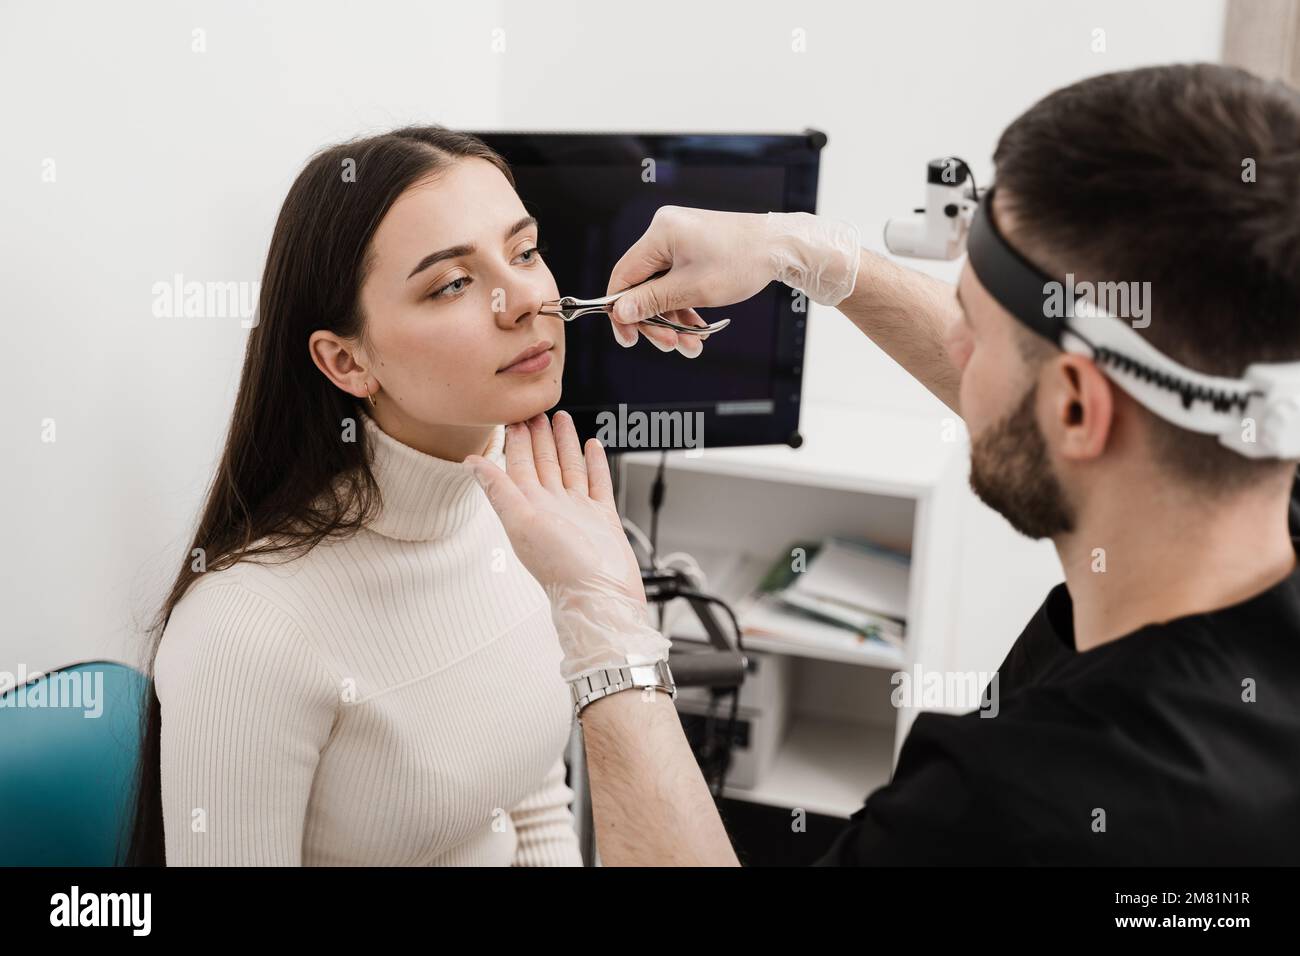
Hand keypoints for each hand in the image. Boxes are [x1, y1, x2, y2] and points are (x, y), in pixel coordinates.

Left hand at [464, 412, 670, 680]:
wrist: (600, 595)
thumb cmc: (561, 566)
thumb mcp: (522, 522)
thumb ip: (498, 489)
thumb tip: (471, 462)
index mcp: (529, 506)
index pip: (520, 464)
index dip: (517, 439)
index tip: (514, 414)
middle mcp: (552, 506)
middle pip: (544, 461)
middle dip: (540, 435)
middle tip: (537, 407)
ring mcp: (578, 511)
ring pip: (570, 467)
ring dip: (565, 443)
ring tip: (562, 418)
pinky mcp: (602, 517)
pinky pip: (597, 482)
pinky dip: (595, 463)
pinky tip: (593, 446)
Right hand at [606, 206, 862, 352]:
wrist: (780, 247)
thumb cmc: (743, 261)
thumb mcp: (693, 289)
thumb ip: (651, 301)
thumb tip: (619, 312)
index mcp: (660, 234)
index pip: (624, 276)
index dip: (621, 311)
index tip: (628, 338)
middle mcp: (666, 233)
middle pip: (643, 287)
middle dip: (656, 320)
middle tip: (669, 345)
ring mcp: (680, 241)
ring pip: (663, 289)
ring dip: (674, 320)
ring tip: (691, 344)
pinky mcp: (693, 250)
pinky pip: (678, 283)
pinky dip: (685, 307)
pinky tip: (697, 329)